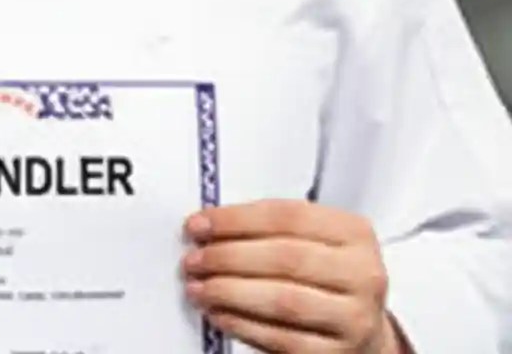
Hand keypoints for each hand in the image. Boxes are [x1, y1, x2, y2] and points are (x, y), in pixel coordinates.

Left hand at [181, 200, 406, 353]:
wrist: (360, 329)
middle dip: (228, 256)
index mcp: (354, 233)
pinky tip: (218, 314)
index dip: (236, 219)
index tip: (199, 224)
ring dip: (230, 292)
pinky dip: (242, 324)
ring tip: (198, 288)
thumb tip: (206, 228)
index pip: (289, 216)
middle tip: (193, 260)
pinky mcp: (336, 353)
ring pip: (283, 300)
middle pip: (286, 257)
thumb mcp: (311, 241)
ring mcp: (354, 317)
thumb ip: (267, 229)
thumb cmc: (322, 276)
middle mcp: (363, 273)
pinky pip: (282, 338)